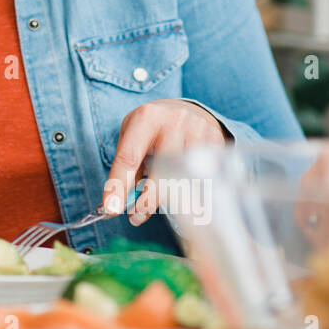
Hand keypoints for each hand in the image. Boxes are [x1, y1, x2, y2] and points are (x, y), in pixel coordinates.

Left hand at [105, 99, 226, 225]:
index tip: (111, 209)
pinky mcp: (217, 144)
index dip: (119, 185)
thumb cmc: (152, 130)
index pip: (129, 156)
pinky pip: (204, 180)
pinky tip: (181, 201)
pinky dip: (191, 197)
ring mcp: (199, 132)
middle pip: (162, 170)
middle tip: (135, 217)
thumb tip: (117, 204)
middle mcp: (175, 122)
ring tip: (156, 210)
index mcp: (146, 118)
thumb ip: (127, 168)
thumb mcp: (132, 137)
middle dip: (146, 200)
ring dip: (170, 202)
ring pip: (185, 179)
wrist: (186, 111)